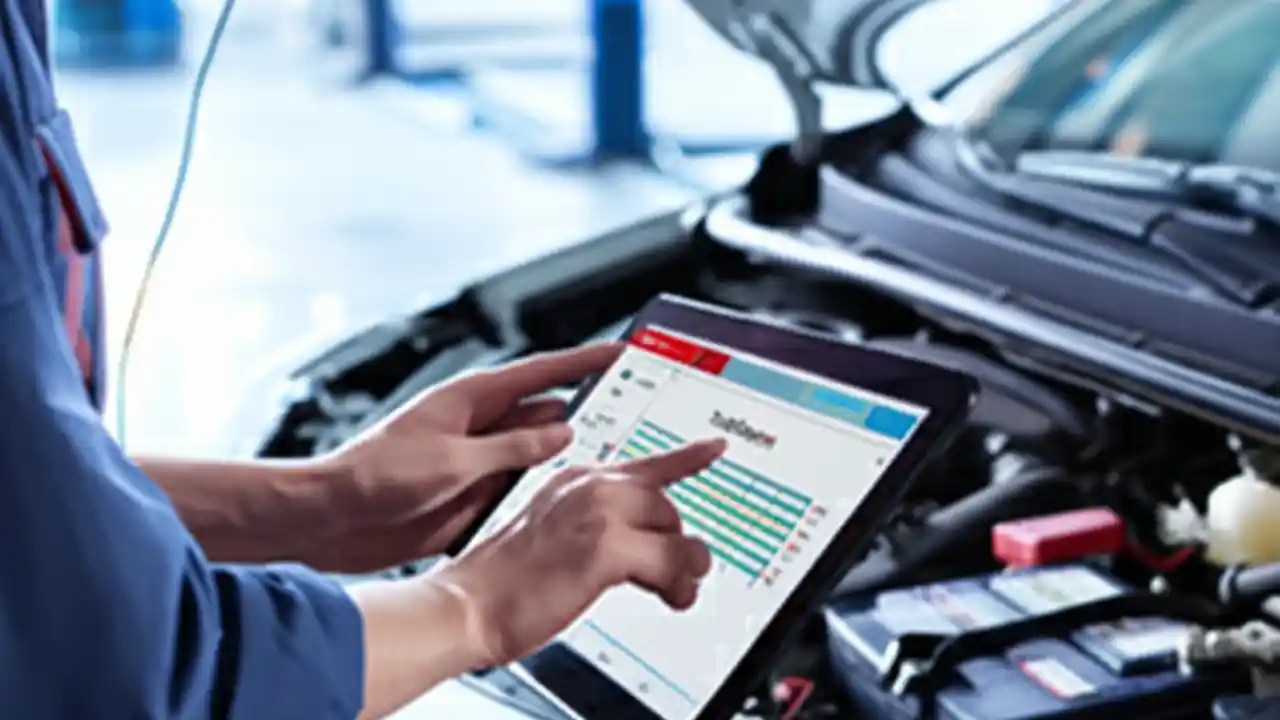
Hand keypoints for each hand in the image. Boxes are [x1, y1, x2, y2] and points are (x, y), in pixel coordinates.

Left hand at [309, 343, 623, 572]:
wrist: (334, 518)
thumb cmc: (375, 477)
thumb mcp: (454, 461)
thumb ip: (512, 447)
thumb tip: (562, 432)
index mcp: (470, 398)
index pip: (541, 371)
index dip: (584, 360)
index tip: (622, 350)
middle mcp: (478, 423)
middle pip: (545, 410)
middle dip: (584, 410)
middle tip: (629, 413)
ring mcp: (477, 456)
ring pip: (535, 448)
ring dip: (562, 455)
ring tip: (604, 461)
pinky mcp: (472, 489)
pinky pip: (518, 481)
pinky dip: (541, 486)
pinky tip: (563, 498)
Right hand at [431, 439, 726, 666]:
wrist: (468, 605)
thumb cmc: (502, 584)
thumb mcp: (554, 538)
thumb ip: (597, 529)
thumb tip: (648, 551)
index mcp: (575, 480)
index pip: (644, 464)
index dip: (687, 457)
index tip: (715, 448)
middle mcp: (588, 485)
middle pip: (666, 504)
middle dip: (676, 543)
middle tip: (676, 577)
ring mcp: (597, 511)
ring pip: (676, 530)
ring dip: (685, 567)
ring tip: (676, 593)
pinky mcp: (605, 545)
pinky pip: (672, 560)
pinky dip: (679, 585)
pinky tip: (670, 598)